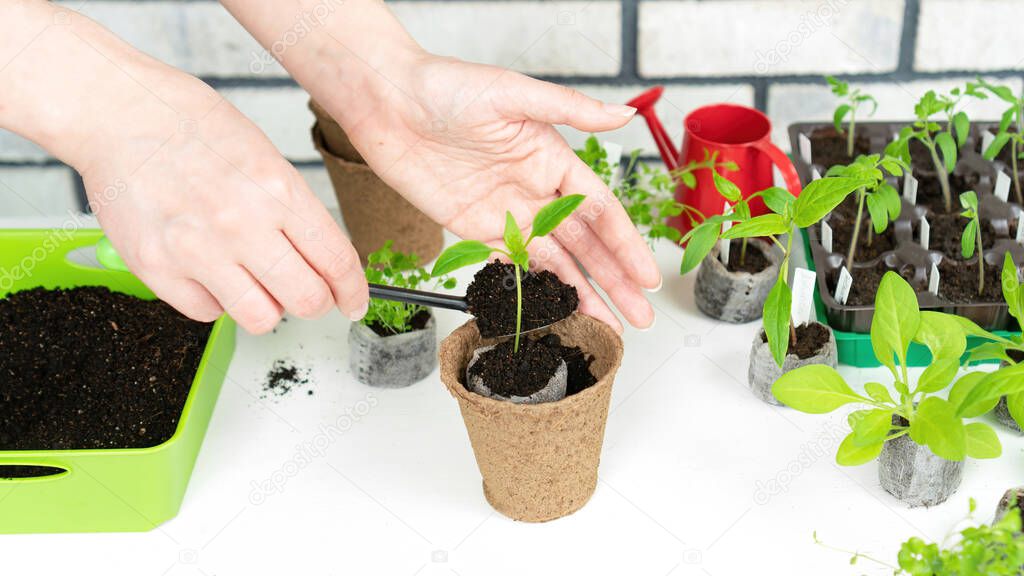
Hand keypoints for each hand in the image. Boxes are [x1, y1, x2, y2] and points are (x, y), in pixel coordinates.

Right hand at [78, 71, 367, 333]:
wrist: (119, 112)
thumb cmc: (192, 127)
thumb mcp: (266, 157)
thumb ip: (295, 212)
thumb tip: (323, 263)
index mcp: (278, 190)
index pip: (337, 261)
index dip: (354, 291)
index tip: (354, 302)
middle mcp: (242, 224)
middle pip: (307, 300)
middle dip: (316, 302)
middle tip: (307, 294)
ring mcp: (197, 250)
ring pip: (261, 318)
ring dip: (266, 307)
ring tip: (254, 282)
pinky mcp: (157, 269)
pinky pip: (207, 313)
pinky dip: (216, 301)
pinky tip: (210, 271)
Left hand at [318, 55, 660, 330]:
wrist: (388, 103)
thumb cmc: (448, 86)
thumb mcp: (515, 92)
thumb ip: (571, 110)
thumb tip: (624, 115)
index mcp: (552, 158)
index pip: (600, 210)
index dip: (626, 246)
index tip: (647, 276)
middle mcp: (534, 190)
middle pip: (585, 245)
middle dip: (614, 282)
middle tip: (640, 317)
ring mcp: (505, 213)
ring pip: (553, 263)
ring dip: (581, 295)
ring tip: (606, 328)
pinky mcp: (472, 229)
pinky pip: (511, 266)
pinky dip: (535, 290)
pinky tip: (555, 312)